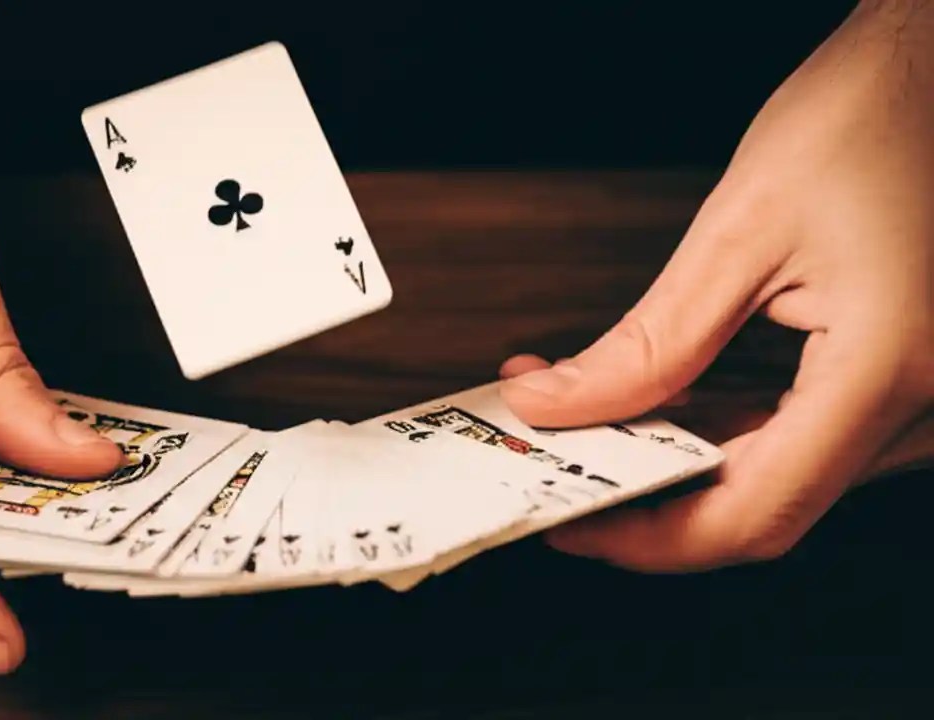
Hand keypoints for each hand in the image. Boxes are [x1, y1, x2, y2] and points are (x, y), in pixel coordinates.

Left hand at [497, 0, 933, 571]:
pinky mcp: (907, 372)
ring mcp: (924, 393)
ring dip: (683, 465)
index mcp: (890, 369)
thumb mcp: (745, 227)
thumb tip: (558, 402)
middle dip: (650, 501)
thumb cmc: (878, 112)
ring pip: (786, 475)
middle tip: (562, 471)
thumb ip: (649, 339)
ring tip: (593, 433)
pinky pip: (810, 433)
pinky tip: (665, 408)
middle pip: (767, 506)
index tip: (568, 519)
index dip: (648, 536)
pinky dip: (729, 431)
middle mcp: (925, 401)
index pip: (755, 512)